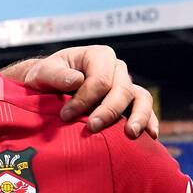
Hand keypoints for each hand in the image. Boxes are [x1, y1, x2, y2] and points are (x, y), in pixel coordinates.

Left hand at [2, 45, 157, 138]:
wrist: (46, 88)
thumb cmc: (44, 78)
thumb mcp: (42, 73)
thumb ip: (56, 75)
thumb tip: (77, 80)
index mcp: (98, 56)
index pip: (100, 80)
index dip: (85, 99)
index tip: (65, 115)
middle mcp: (116, 69)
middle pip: (121, 90)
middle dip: (107, 111)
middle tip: (91, 128)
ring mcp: (125, 85)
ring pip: (141, 98)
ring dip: (138, 116)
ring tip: (130, 134)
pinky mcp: (128, 102)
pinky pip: (145, 109)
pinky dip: (149, 121)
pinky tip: (150, 136)